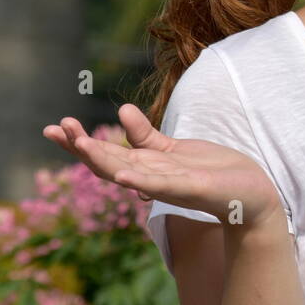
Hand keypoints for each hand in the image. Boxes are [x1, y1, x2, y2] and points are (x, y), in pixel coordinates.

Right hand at [42, 104, 284, 229]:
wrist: (249, 194)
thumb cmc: (212, 172)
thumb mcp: (174, 149)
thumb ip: (146, 134)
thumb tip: (120, 109)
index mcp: (146, 166)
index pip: (105, 153)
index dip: (79, 142)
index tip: (54, 127)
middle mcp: (150, 178)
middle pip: (108, 162)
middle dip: (81, 146)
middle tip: (56, 128)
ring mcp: (168, 185)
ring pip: (128, 172)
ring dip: (103, 160)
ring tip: (79, 144)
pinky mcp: (189, 188)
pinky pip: (160, 186)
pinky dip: (140, 180)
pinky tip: (122, 174)